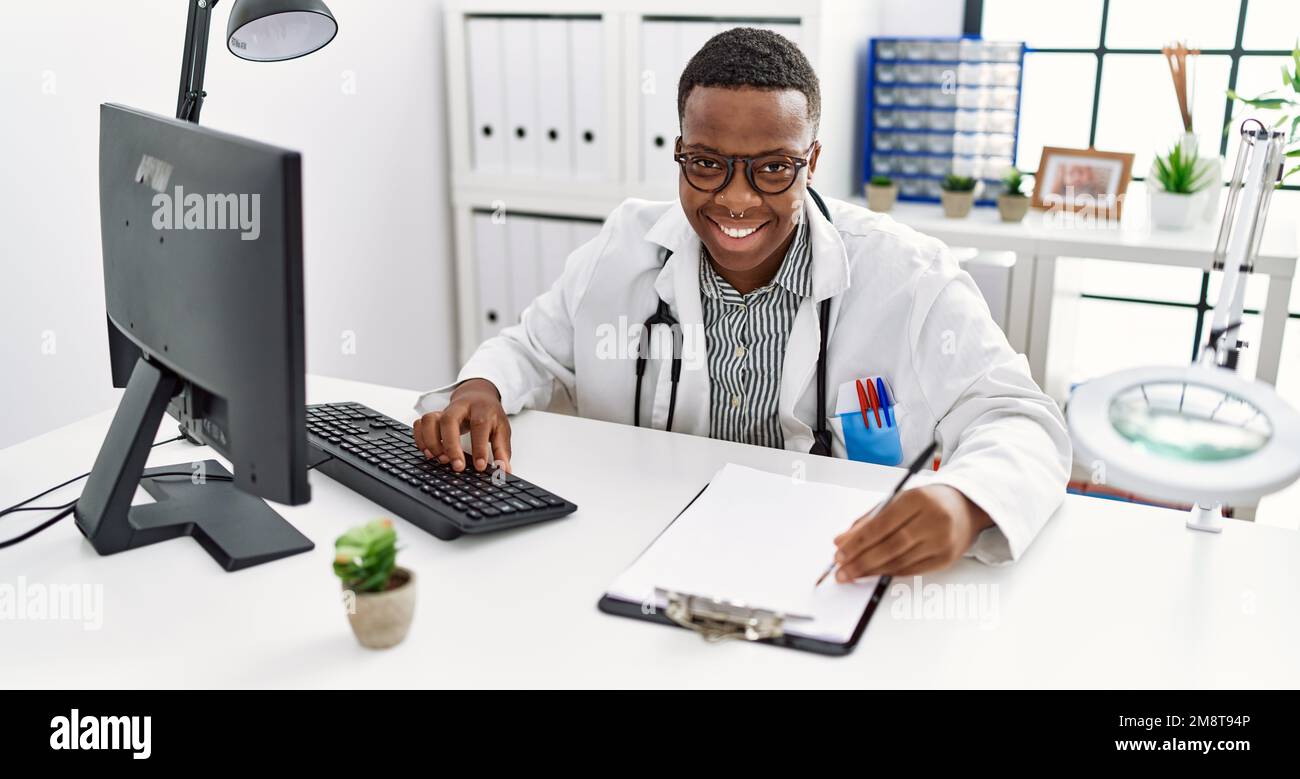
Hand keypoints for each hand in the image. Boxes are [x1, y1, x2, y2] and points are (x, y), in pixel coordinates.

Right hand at [412, 378, 510, 472]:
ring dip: (432, 442)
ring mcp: (444, 410)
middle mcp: (460, 407)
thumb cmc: (489, 414)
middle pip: (449, 420)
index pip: (479, 425)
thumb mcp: (502, 429)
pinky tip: (428, 452)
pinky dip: (420, 439)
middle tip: (456, 466)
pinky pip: (419, 423)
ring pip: (430, 420)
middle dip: (451, 445)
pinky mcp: (434, 416)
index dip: (479, 447)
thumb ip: (502, 450)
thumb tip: (504, 470)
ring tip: (440, 459)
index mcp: (481, 409)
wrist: (478, 394)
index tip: (480, 466)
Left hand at [831, 485, 992, 579]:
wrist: (966, 507)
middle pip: (891, 546)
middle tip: (841, 571)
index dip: (858, 541)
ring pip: (900, 561)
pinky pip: (912, 570)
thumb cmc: (927, 501)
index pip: (882, 524)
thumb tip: (842, 541)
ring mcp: (943, 541)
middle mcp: (933, 520)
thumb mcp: (899, 499)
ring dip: (872, 570)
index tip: (839, 552)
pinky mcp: (946, 559)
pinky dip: (889, 573)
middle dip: (861, 561)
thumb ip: (870, 518)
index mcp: (918, 499)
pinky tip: (874, 574)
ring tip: (852, 574)